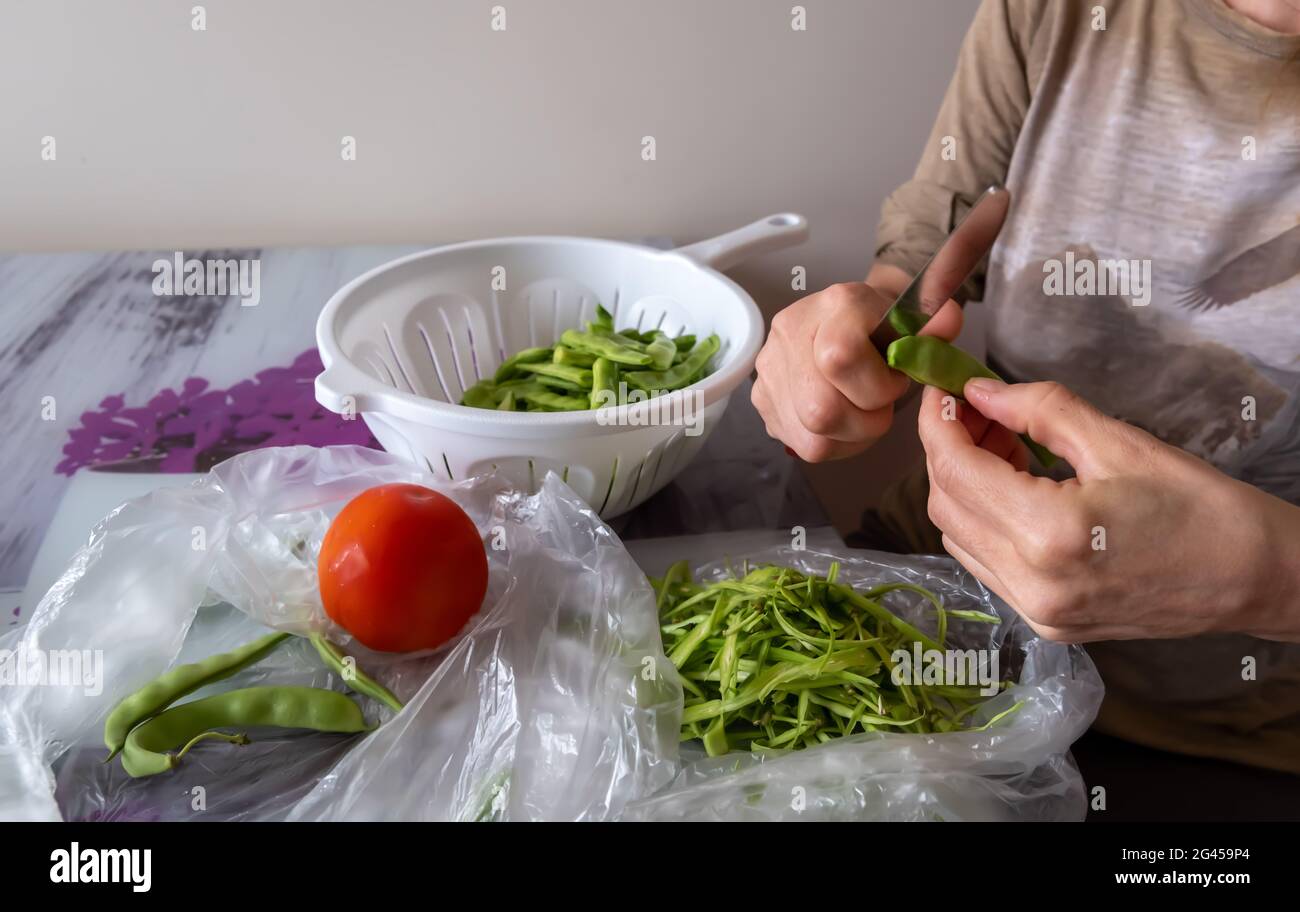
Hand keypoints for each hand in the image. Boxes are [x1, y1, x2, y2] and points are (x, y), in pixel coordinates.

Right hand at [752, 276, 962, 460]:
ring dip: (850, 435)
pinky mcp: (764, 400)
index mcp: (833, 305)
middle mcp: (791, 332)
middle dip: (865, 419)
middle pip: (822, 409)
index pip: (841, 358)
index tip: (893, 379)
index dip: (877, 385)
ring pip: (813, 434)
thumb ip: (935, 326)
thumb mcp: (914, 322)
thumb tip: (948, 320)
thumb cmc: (881, 327)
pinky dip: (833, 442)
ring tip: (862, 412)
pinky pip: (803, 444)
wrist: (846, 320)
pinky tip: (844, 421)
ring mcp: (771, 369)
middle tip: (879, 404)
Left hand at [917, 380, 1299, 642]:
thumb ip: (1038, 411)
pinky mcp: (1046, 622)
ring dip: (964, 485)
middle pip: (946, 504)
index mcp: (1049, 535)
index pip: (956, 470)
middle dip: (949, 450)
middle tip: (977, 409)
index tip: (942, 389)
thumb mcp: (1118, 442)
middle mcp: (1031, 583)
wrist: (1256, 579)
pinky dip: (984, 520)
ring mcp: (1036, 611)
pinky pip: (986, 563)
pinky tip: (1016, 487)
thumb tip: (980, 391)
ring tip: (1004, 444)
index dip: (938, 423)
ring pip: (958, 536)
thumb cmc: (1200, 507)